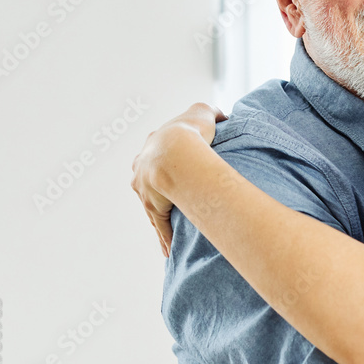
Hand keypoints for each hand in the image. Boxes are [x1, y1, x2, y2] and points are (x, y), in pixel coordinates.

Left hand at [130, 102, 226, 256]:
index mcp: (153, 146)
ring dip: (163, 220)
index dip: (168, 166)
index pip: (156, 158)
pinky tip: (170, 251)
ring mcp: (146, 189)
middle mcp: (143, 169)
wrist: (176, 149)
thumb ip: (211, 113)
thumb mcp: (202, 112)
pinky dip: (165, 238)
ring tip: (173, 236)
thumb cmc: (189, 129)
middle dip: (159, 194)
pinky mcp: (153, 207)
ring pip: (154, 208)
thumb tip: (221, 116)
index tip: (175, 175)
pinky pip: (160, 226)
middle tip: (174, 203)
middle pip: (150, 185)